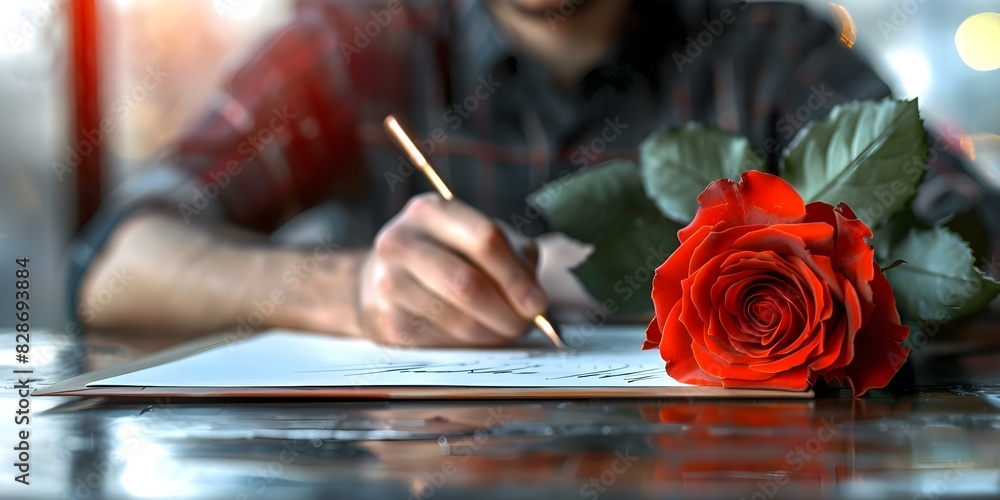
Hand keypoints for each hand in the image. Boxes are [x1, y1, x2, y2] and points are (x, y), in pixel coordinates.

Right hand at [356, 193, 547, 346]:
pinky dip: (468, 344)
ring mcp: (388, 282)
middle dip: (506, 312)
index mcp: (430, 211)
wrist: (378, 279)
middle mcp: (401, 241)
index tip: (538, 302)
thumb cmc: (444, 255)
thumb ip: (513, 258)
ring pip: (458, 319)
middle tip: (525, 324)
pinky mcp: (387, 321)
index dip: (516, 276)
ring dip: (492, 332)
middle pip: (467, 284)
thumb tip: (533, 301)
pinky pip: (443, 341)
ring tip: (504, 329)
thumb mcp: (476, 239)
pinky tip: (474, 335)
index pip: (484, 240)